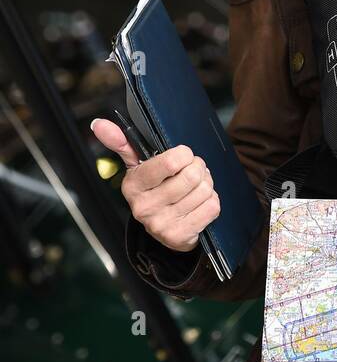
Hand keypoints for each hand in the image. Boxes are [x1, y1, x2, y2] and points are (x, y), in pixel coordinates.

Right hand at [90, 117, 219, 252]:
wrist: (163, 228)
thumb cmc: (153, 189)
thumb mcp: (137, 167)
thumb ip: (121, 143)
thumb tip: (99, 124)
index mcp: (133, 185)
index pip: (171, 162)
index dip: (184, 155)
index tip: (182, 156)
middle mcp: (144, 207)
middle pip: (192, 175)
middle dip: (198, 168)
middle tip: (192, 171)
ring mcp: (162, 224)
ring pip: (204, 190)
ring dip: (206, 185)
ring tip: (195, 188)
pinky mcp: (180, 237)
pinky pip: (212, 207)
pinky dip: (211, 201)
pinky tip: (198, 203)